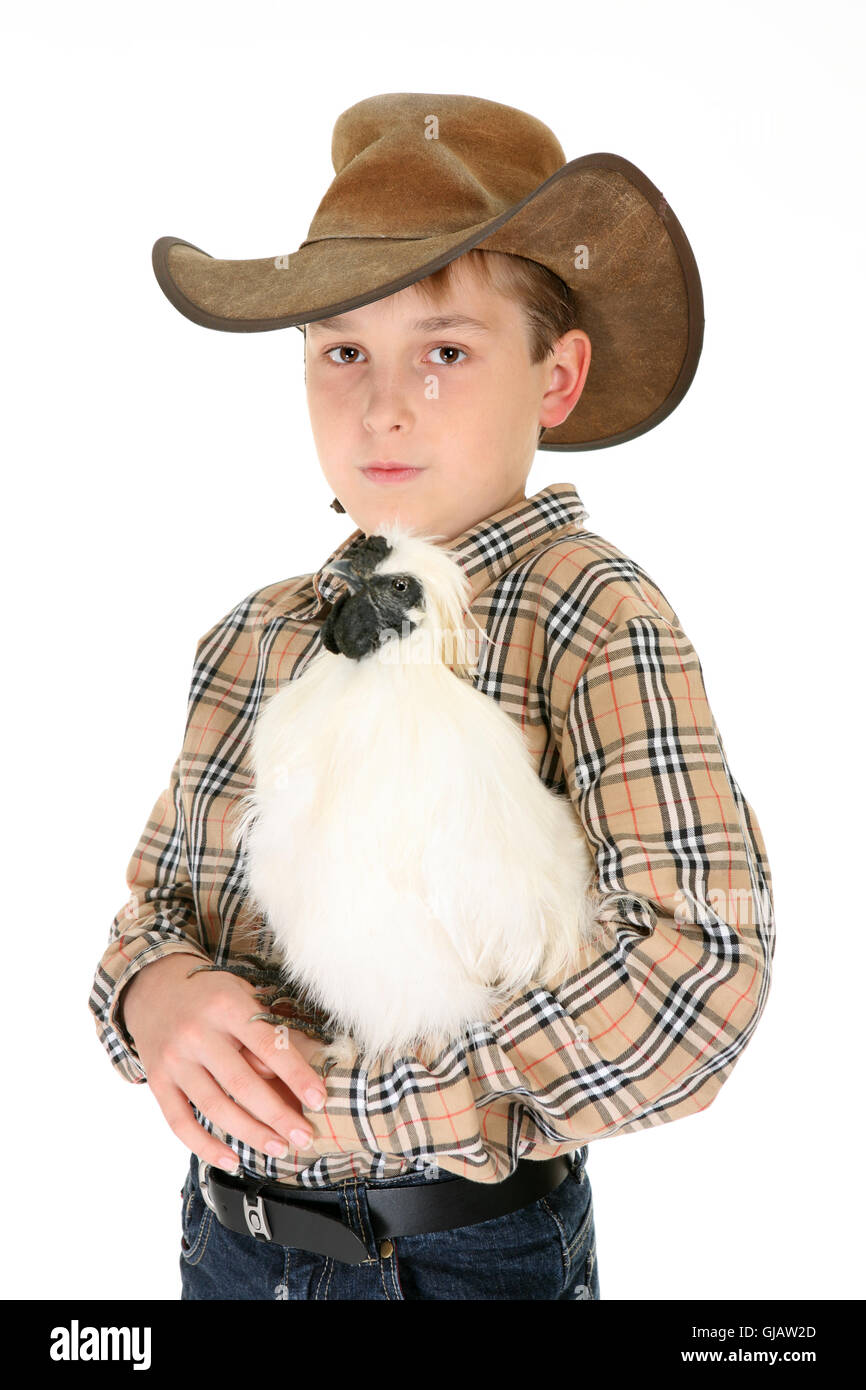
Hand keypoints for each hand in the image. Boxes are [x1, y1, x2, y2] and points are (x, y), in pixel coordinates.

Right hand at [120, 953, 328, 1171]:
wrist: (155, 987)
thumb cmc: (212, 993)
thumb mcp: (243, 994)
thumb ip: (267, 1028)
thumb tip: (292, 1071)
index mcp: (226, 1005)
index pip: (268, 1045)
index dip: (296, 1075)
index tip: (320, 1100)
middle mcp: (197, 1032)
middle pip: (243, 1084)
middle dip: (278, 1116)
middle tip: (305, 1137)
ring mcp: (174, 1059)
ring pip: (216, 1108)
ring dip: (250, 1134)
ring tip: (279, 1149)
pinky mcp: (156, 1081)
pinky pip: (180, 1123)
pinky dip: (206, 1147)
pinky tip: (231, 1160)